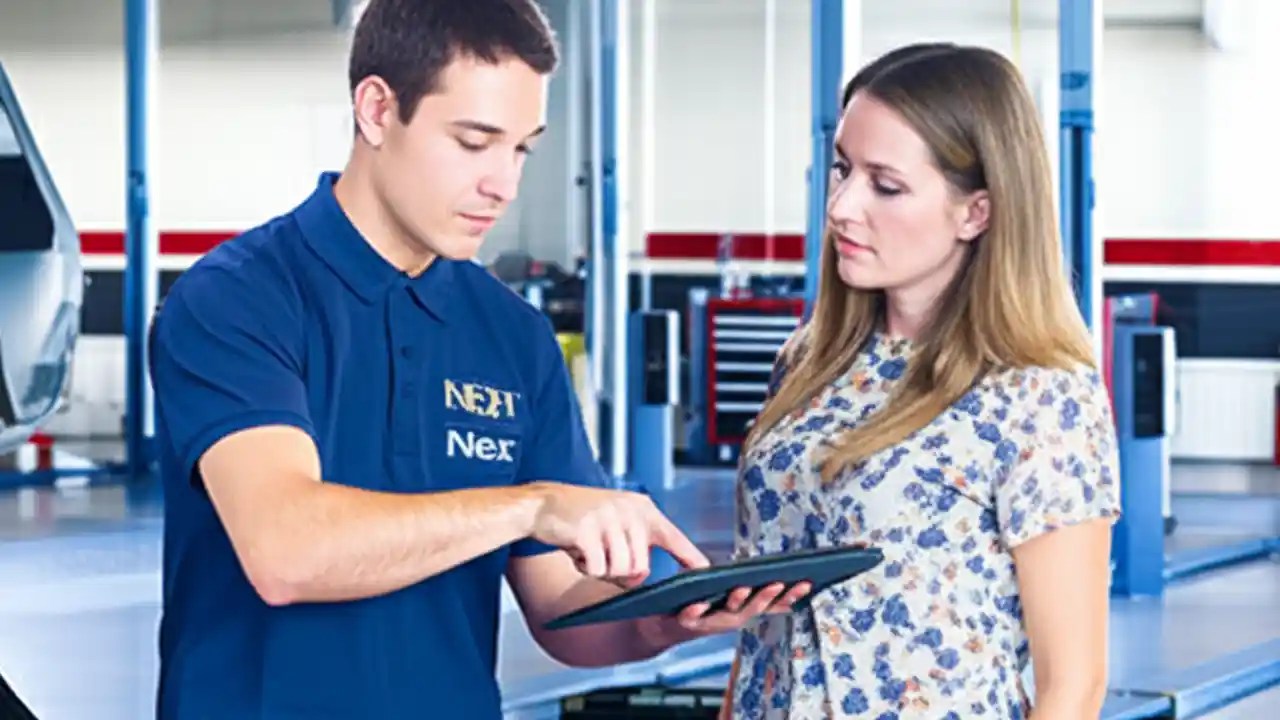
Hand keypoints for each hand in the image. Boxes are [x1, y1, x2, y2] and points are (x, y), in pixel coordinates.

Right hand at [527, 482, 709, 585]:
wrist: (541, 505)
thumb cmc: (581, 521)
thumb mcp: (614, 528)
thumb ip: (632, 551)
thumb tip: (638, 580)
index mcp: (642, 509)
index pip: (673, 536)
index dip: (690, 557)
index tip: (706, 572)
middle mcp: (630, 511)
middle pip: (640, 567)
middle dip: (620, 573)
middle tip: (601, 557)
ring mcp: (609, 518)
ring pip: (620, 570)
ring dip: (602, 570)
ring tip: (588, 550)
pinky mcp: (588, 530)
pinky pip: (597, 568)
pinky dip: (585, 567)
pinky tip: (576, 550)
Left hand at [638, 581, 812, 647]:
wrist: (660, 626)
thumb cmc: (699, 605)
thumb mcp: (728, 597)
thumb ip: (750, 591)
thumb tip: (780, 575)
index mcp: (742, 610)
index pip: (771, 603)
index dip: (789, 595)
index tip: (807, 583)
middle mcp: (730, 620)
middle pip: (753, 609)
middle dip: (766, 597)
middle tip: (777, 583)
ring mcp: (708, 623)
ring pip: (726, 615)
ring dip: (736, 602)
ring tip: (742, 588)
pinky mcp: (684, 624)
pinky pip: (691, 618)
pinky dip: (695, 612)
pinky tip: (699, 604)